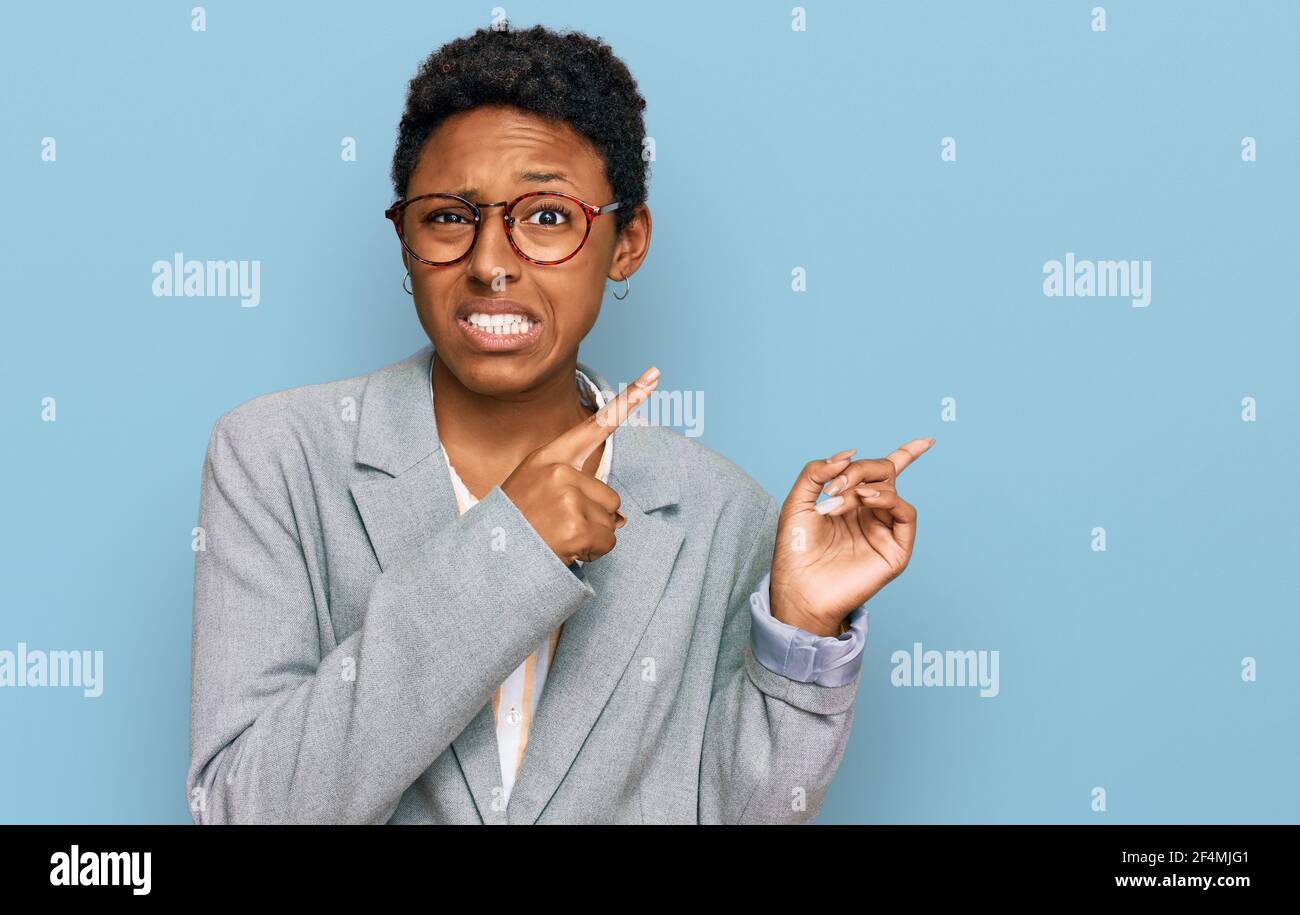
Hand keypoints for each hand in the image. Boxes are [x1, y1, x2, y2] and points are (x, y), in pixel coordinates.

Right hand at [501, 365, 659, 564]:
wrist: (488, 557)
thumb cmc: (513, 526)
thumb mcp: (534, 493)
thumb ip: (575, 492)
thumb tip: (621, 517)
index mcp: (547, 457)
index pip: (594, 425)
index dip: (629, 400)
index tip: (654, 375)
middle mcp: (558, 471)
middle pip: (610, 494)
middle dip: (593, 517)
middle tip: (558, 527)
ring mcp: (567, 496)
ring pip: (611, 518)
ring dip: (591, 536)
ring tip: (557, 538)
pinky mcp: (576, 524)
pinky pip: (608, 540)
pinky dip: (593, 552)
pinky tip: (566, 550)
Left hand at [769, 438, 933, 636]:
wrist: (798, 587)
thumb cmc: (795, 551)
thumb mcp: (797, 502)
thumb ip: (816, 471)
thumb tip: (848, 454)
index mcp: (851, 502)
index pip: (882, 473)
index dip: (906, 454)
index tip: (926, 440)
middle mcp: (871, 514)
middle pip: (883, 473)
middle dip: (858, 470)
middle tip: (833, 488)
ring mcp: (884, 531)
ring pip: (891, 489)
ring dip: (863, 485)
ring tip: (838, 499)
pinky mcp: (896, 549)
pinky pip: (906, 513)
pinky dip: (888, 498)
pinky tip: (865, 499)